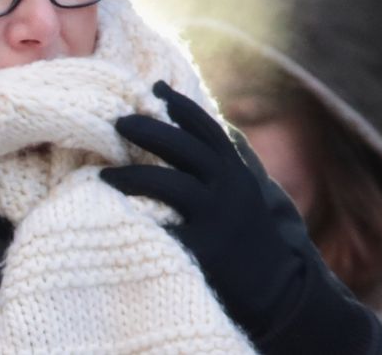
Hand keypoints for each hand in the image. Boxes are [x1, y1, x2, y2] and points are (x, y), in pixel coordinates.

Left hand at [100, 81, 302, 335]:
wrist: (278, 293)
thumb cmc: (250, 237)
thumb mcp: (245, 193)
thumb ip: (222, 163)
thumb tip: (193, 128)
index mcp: (235, 172)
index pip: (207, 128)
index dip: (180, 106)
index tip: (154, 88)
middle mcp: (228, 189)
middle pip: (183, 148)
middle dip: (148, 130)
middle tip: (117, 122)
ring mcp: (216, 219)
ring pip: (169, 184)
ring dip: (132, 174)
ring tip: (103, 173)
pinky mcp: (203, 251)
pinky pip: (164, 228)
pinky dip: (139, 218)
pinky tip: (113, 213)